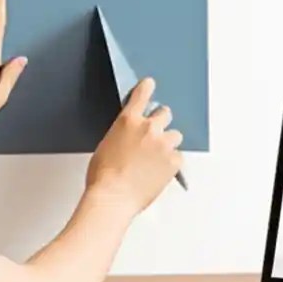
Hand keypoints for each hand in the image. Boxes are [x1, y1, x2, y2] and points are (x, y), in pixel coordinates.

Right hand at [84, 78, 183, 214]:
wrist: (113, 197)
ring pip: (175, 135)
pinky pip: (178, 156)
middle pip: (165, 113)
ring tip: (156, 158)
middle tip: (154, 137)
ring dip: (168, 143)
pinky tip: (159, 171)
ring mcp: (163, 144)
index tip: (150, 84)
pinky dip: (172, 162)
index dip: (147, 87)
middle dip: (160, 122)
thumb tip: (130, 137)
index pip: (142, 94)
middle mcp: (149, 128)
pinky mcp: (174, 161)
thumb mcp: (106, 145)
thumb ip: (123, 134)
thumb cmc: (103, 176)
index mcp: (128, 121)